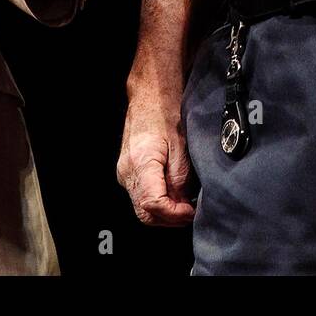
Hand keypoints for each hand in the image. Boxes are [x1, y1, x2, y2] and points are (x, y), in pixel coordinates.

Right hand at [117, 81, 195, 225]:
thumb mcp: (181, 146)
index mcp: (141, 161)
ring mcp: (124, 172)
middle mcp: (127, 170)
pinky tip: (172, 194)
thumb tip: (181, 204)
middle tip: (190, 211)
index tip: (190, 210)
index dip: (174, 214)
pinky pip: (140, 197)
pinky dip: (157, 202)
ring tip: (183, 204)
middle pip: (145, 212)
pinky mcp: (127, 172)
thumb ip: (180, 179)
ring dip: (164, 213)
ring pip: (142, 208)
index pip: (153, 204)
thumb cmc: (165, 113)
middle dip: (170, 218)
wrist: (150, 96)